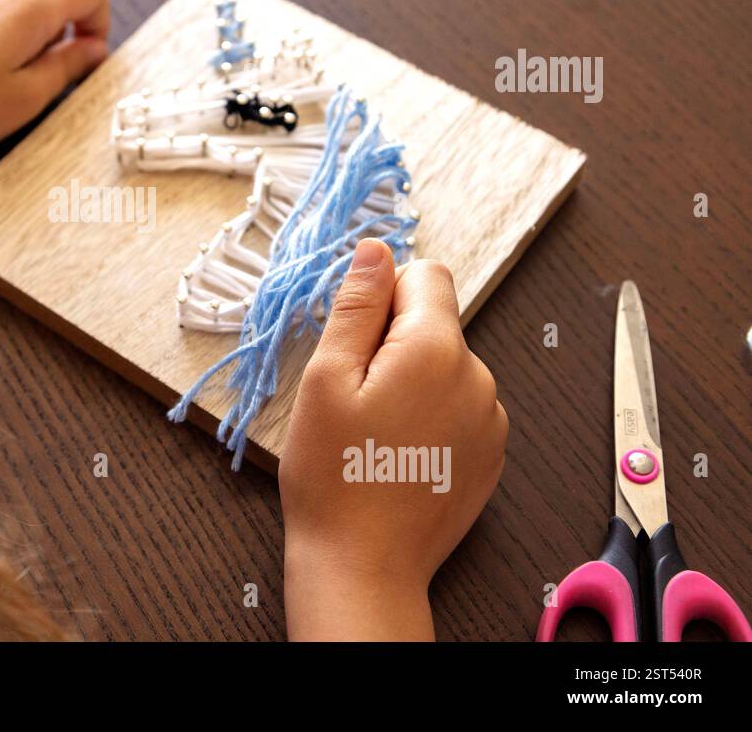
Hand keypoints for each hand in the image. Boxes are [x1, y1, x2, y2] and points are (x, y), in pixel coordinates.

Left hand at [0, 0, 109, 163]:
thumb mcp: (25, 100)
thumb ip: (67, 68)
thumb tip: (93, 50)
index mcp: (28, 7)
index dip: (99, 21)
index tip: (84, 57)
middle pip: (47, 1)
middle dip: (51, 41)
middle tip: (29, 89)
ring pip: (9, 11)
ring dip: (13, 44)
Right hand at [279, 239, 507, 640]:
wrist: (364, 566)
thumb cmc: (334, 476)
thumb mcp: (326, 379)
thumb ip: (356, 307)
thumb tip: (375, 250)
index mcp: (435, 350)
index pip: (425, 274)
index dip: (382, 297)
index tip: (355, 344)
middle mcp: (477, 377)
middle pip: (435, 323)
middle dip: (392, 344)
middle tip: (354, 397)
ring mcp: (490, 419)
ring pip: (446, 366)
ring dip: (411, 382)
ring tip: (374, 432)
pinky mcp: (491, 453)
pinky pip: (459, 406)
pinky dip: (429, 417)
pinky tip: (397, 453)